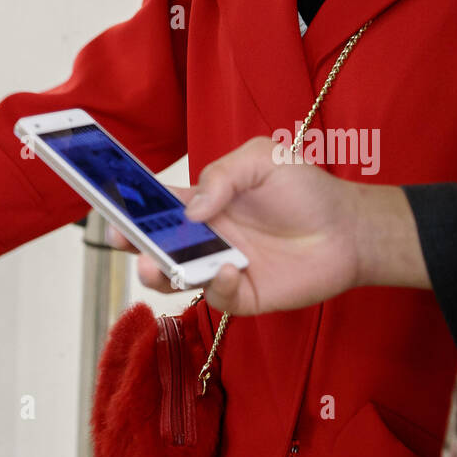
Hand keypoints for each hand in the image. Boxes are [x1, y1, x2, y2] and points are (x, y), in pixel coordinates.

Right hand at [113, 137, 427, 314]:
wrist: (349, 227)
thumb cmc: (305, 190)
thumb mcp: (262, 159)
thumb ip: (222, 175)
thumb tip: (192, 211)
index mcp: (201, 206)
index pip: (155, 209)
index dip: (130, 208)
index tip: (107, 205)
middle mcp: (204, 240)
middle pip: (155, 247)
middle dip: (133, 245)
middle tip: (123, 239)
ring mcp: (220, 269)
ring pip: (175, 279)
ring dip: (161, 273)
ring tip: (157, 266)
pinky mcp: (243, 296)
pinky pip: (218, 297)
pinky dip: (218, 285)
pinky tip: (231, 269)